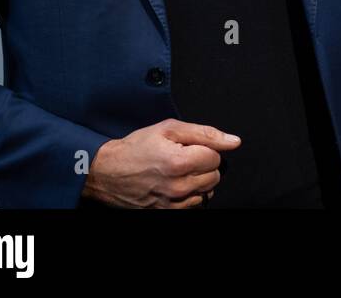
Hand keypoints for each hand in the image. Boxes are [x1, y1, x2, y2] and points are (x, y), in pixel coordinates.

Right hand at [81, 119, 240, 207]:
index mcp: (180, 162)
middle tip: (184, 158)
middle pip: (214, 176)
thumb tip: (233, 142)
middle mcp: (178, 186)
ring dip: (198, 181)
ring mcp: (172, 203)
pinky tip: (177, 185)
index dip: (205, 149)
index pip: (216, 158)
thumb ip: (205, 133)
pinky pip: (194, 205)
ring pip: (206, 192)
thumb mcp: (169, 129)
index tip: (189, 148)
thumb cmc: (136, 147)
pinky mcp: (167, 213)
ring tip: (179, 172)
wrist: (106, 172)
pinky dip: (190, 195)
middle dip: (204, 165)